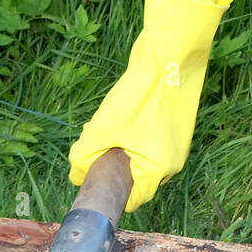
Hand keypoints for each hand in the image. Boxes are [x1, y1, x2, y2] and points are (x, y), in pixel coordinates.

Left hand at [68, 0, 244, 212]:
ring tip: (108, 125)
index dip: (111, 189)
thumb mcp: (103, 128)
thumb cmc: (140, 95)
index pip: (134, 198)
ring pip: (140, 157)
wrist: (171, 54)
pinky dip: (132, 134)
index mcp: (160, 170)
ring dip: (121, 147)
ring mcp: (175, 143)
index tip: (92, 176)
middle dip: (114, 164)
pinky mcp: (173, 126)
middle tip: (96, 142)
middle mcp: (173, 162)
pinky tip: (122, 114)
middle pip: (136, 176)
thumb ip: (85, 156)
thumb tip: (76, 175)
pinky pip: (148, 140)